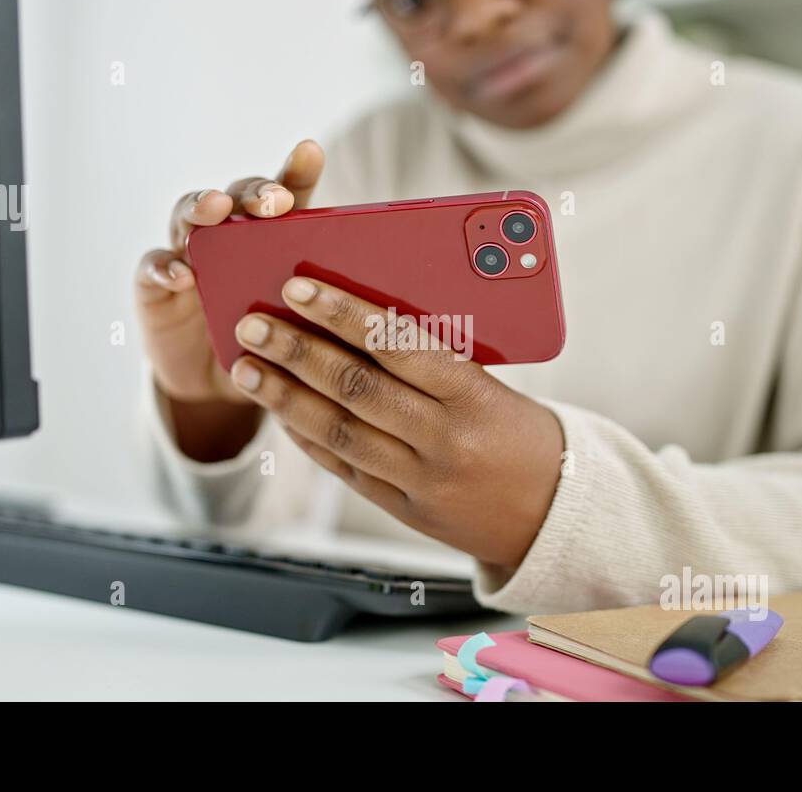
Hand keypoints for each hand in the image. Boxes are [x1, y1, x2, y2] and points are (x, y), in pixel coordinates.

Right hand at [135, 140, 323, 460]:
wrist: (225, 381)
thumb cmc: (274, 339)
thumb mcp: (305, 320)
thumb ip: (330, 296)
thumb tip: (400, 292)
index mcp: (271, 234)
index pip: (285, 192)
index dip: (295, 170)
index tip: (310, 151)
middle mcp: (228, 233)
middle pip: (238, 196)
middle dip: (255, 192)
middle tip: (274, 201)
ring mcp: (188, 253)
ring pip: (190, 216)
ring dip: (202, 207)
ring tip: (218, 209)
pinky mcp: (155, 285)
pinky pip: (155, 268)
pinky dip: (166, 268)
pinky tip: (182, 274)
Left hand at [227, 276, 564, 568]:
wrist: (555, 513)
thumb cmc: (524, 433)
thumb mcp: (495, 385)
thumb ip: (436, 359)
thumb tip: (363, 317)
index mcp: (474, 395)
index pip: (397, 343)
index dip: (341, 314)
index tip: (298, 287)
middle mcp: (444, 439)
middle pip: (355, 387)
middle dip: (295, 351)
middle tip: (252, 323)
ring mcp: (421, 480)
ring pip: (338, 431)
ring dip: (284, 396)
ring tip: (246, 366)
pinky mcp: (404, 510)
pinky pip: (344, 468)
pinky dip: (306, 437)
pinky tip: (279, 411)